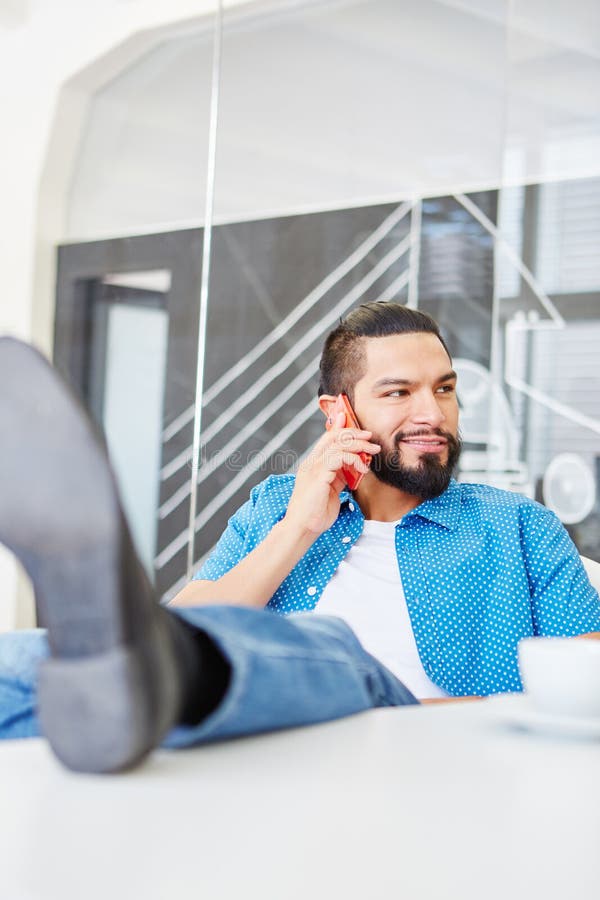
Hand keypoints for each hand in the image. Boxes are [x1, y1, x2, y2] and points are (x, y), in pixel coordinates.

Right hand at [283, 409, 379, 537]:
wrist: (303, 528)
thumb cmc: (317, 513)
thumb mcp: (331, 490)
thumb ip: (339, 476)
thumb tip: (353, 467)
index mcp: (312, 465)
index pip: (326, 439)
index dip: (339, 427)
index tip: (354, 423)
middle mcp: (311, 463)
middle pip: (332, 437)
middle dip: (354, 433)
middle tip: (370, 436)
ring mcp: (313, 468)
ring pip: (338, 444)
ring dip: (359, 445)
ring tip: (373, 451)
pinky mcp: (318, 475)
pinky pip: (338, 458)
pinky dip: (354, 459)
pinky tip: (362, 468)